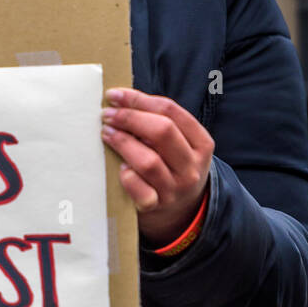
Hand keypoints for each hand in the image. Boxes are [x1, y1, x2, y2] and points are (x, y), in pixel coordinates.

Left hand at [100, 87, 212, 247]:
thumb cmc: (172, 167)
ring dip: (123, 142)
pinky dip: (126, 176)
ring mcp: (175, 188)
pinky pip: (138, 188)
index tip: (114, 95)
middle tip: (107, 115)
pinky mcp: (157, 205)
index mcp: (201, 143)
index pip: (170, 111)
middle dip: (129, 118)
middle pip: (162, 132)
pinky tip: (119, 167)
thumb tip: (122, 100)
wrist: (181, 211)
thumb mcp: (179, 144)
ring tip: (106, 133)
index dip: (139, 99)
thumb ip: (159, 122)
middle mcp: (191, 166)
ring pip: (148, 161)